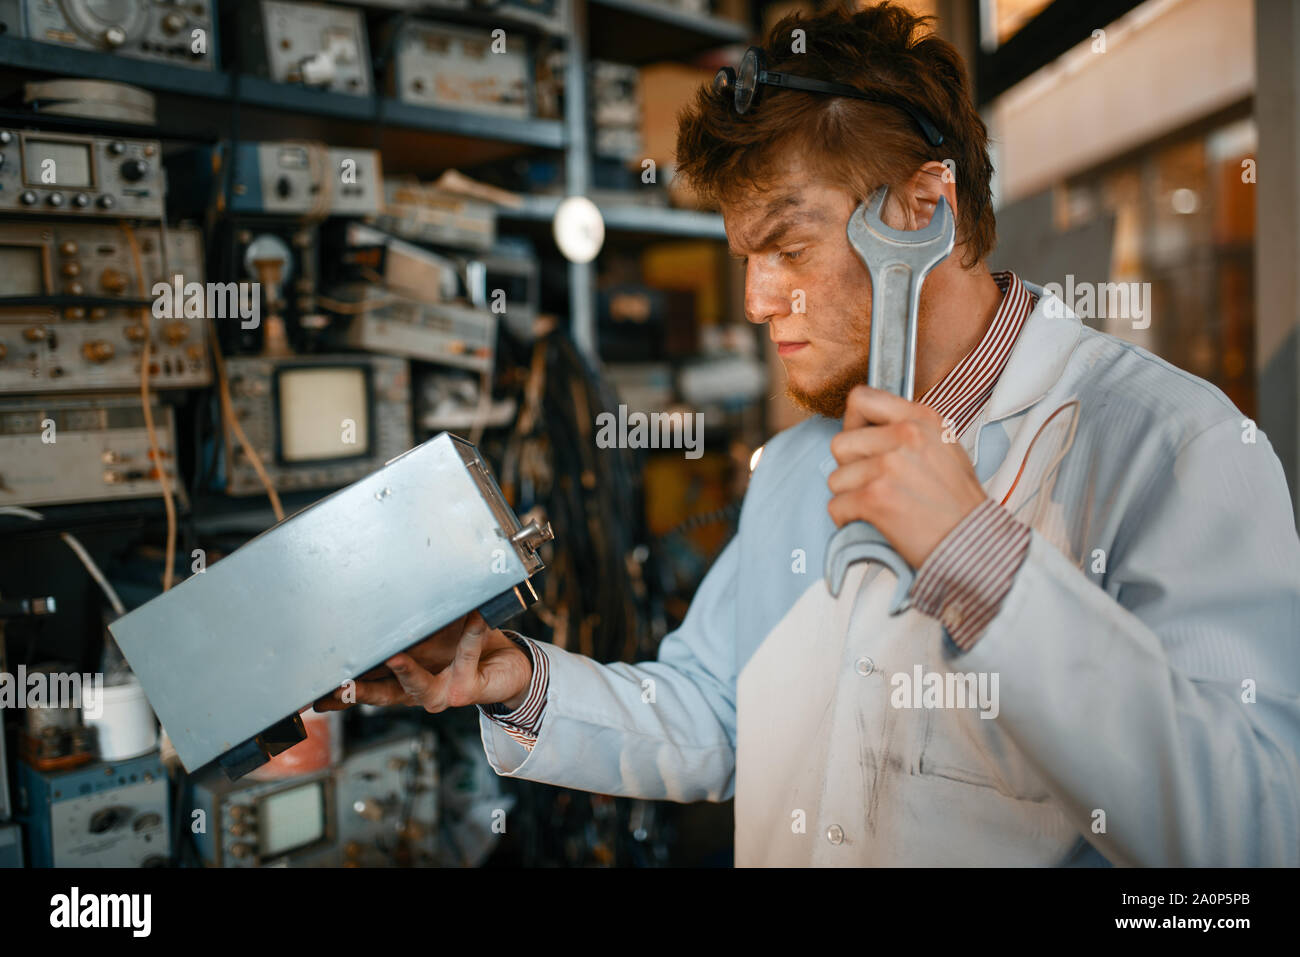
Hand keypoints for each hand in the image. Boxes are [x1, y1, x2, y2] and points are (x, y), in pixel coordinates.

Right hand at [312, 612, 532, 713]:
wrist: (507, 663)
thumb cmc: (463, 644)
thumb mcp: (431, 632)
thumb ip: (409, 623)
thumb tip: (383, 593)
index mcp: (401, 678)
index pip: (363, 684)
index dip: (339, 690)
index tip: (316, 689)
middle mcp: (416, 691)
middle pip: (380, 694)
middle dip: (357, 691)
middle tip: (339, 685)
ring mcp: (440, 694)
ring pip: (418, 686)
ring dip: (406, 672)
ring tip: (396, 656)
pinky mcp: (467, 689)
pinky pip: (465, 657)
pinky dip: (469, 635)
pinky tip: (473, 617)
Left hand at [827, 385, 987, 568]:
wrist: (972, 540)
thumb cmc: (958, 501)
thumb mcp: (944, 446)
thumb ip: (908, 431)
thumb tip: (869, 427)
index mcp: (921, 419)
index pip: (861, 399)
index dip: (853, 424)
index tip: (861, 444)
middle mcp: (905, 436)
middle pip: (840, 443)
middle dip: (850, 468)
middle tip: (875, 484)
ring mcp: (888, 466)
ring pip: (836, 478)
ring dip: (850, 497)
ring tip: (880, 506)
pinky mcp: (875, 497)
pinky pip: (836, 506)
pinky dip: (848, 519)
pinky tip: (873, 522)